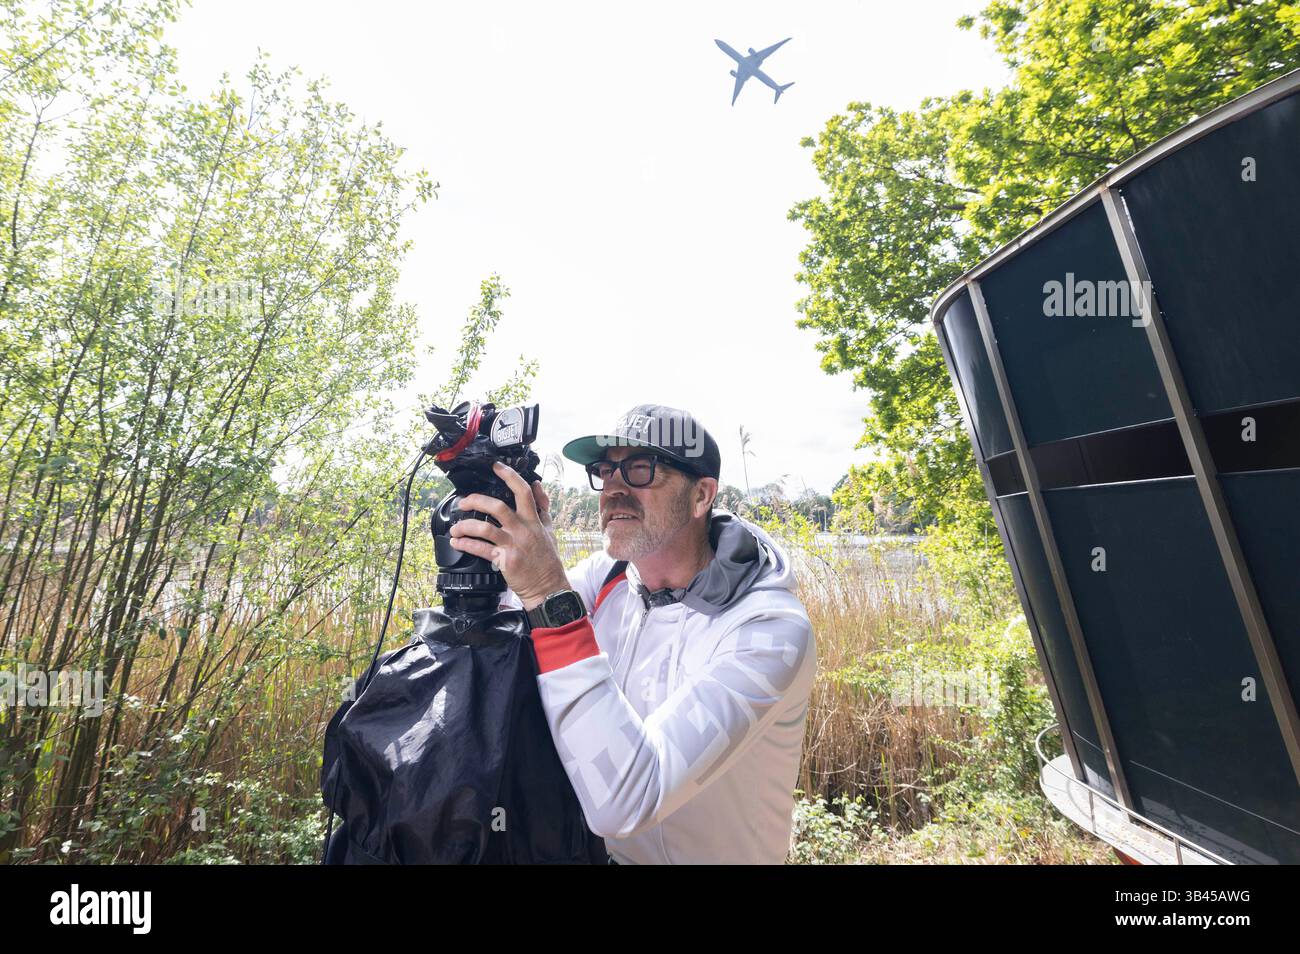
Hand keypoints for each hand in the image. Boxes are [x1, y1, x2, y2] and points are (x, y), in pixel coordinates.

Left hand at [449, 461, 570, 611]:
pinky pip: (481, 549)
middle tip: (463, 502)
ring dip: (465, 526)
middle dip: (476, 501)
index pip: (523, 492)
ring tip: (456, 528)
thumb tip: (538, 486)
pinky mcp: (505, 560)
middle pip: (497, 507)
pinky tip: (458, 543)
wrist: (548, 588)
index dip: (509, 476)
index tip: (496, 467)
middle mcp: (523, 530)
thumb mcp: (549, 530)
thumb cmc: (547, 560)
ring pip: (485, 528)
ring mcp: (513, 545)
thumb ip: (542, 507)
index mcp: (534, 520)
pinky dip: (466, 544)